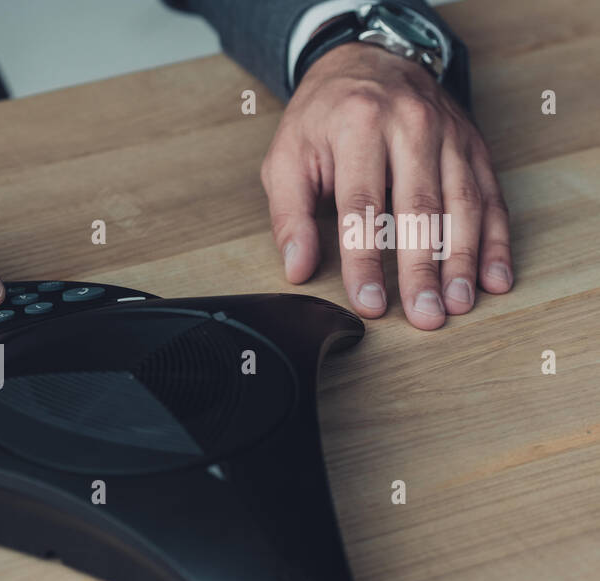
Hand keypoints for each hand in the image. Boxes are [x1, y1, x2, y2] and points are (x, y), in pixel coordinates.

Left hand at [261, 43, 512, 329]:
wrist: (369, 61)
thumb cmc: (323, 118)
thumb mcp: (287, 157)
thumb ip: (290, 215)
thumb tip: (298, 269)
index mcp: (359, 125)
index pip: (362, 207)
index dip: (365, 261)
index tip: (370, 304)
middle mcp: (412, 125)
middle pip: (420, 209)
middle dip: (423, 269)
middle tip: (427, 316)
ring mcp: (450, 135)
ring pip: (462, 205)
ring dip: (463, 261)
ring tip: (458, 305)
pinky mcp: (474, 146)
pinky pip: (490, 198)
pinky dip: (495, 242)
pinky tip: (493, 279)